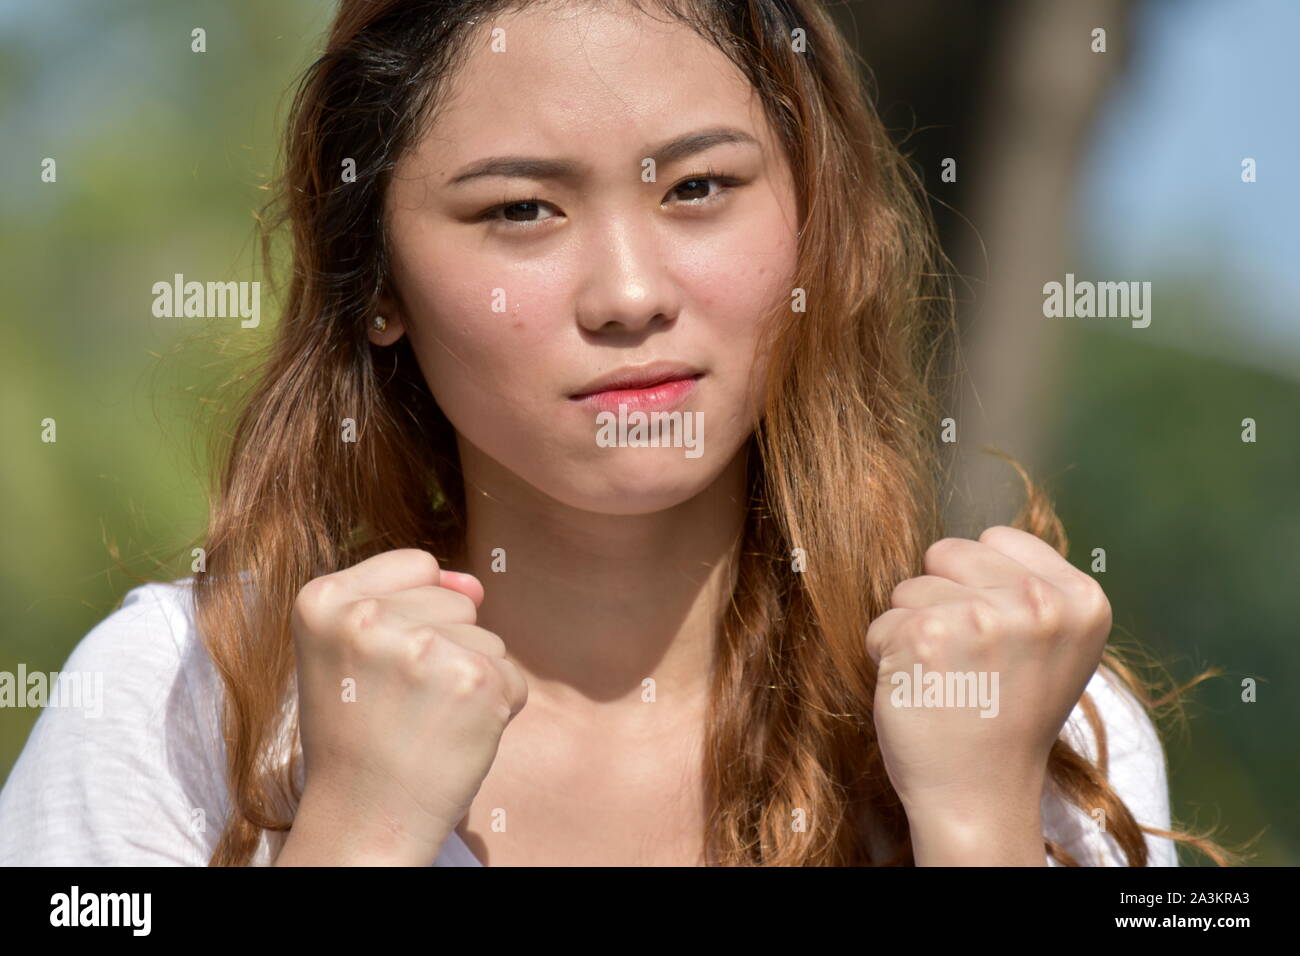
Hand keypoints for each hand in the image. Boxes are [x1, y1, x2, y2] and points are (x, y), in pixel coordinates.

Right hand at [287, 548, 526, 864]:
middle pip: (456, 601)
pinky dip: (496, 709)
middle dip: (444, 648)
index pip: (417, 566)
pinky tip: (453, 738)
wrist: (365, 821)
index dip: (415, 617)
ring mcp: (422, 646)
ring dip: (470, 680)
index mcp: (322, 600)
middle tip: (401, 705)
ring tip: (424, 723)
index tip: (382, 667)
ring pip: (486, 638)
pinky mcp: (474, 679)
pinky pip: (511, 676)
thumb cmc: (360, 737)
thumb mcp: (351, 652)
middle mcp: (366, 616)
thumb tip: (477, 583)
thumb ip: (408, 598)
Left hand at [865, 526, 1111, 824]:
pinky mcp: (925, 637)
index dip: (979, 582)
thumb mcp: (1049, 645)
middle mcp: (1039, 605)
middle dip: (941, 597)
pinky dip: (887, 656)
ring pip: (908, 588)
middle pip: (946, 552)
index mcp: (1081, 600)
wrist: (979, 795)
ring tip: (947, 679)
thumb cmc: (1005, 716)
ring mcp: (982, 619)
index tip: (997, 639)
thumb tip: (982, 537)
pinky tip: (920, 691)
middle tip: (966, 660)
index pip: (995, 537)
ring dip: (912, 630)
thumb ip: (1029, 588)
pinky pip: (881, 623)